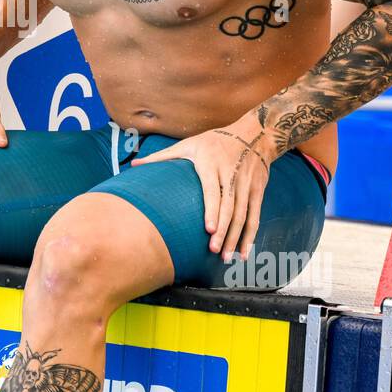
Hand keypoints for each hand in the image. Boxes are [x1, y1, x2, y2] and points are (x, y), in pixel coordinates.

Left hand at [131, 114, 274, 260]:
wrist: (255, 134)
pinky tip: (242, 252)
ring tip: (225, 256)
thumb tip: (134, 165)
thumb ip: (162, 156)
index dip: (212, 210)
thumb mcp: (188, 144)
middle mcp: (232, 175)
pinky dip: (250, 235)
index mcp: (212, 164)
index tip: (209, 229)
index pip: (213, 190)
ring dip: (235, 237)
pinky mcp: (257, 190)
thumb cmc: (215, 140)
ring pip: (243, 215)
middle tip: (213, 251)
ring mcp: (247, 184)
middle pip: (229, 207)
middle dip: (223, 231)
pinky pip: (255, 216)